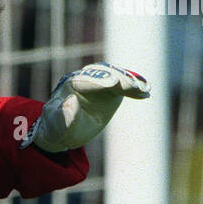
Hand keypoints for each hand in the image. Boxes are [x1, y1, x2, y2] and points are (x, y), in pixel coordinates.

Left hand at [26, 63, 149, 152]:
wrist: (64, 129)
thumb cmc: (57, 128)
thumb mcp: (56, 125)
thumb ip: (63, 115)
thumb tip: (72, 102)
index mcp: (71, 84)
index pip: (86, 80)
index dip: (100, 81)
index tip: (113, 83)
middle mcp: (87, 78)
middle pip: (104, 74)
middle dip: (119, 78)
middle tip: (133, 86)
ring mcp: (101, 82)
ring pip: (116, 77)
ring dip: (130, 82)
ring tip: (144, 89)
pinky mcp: (111, 89)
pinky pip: (124, 87)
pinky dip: (134, 89)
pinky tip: (146, 92)